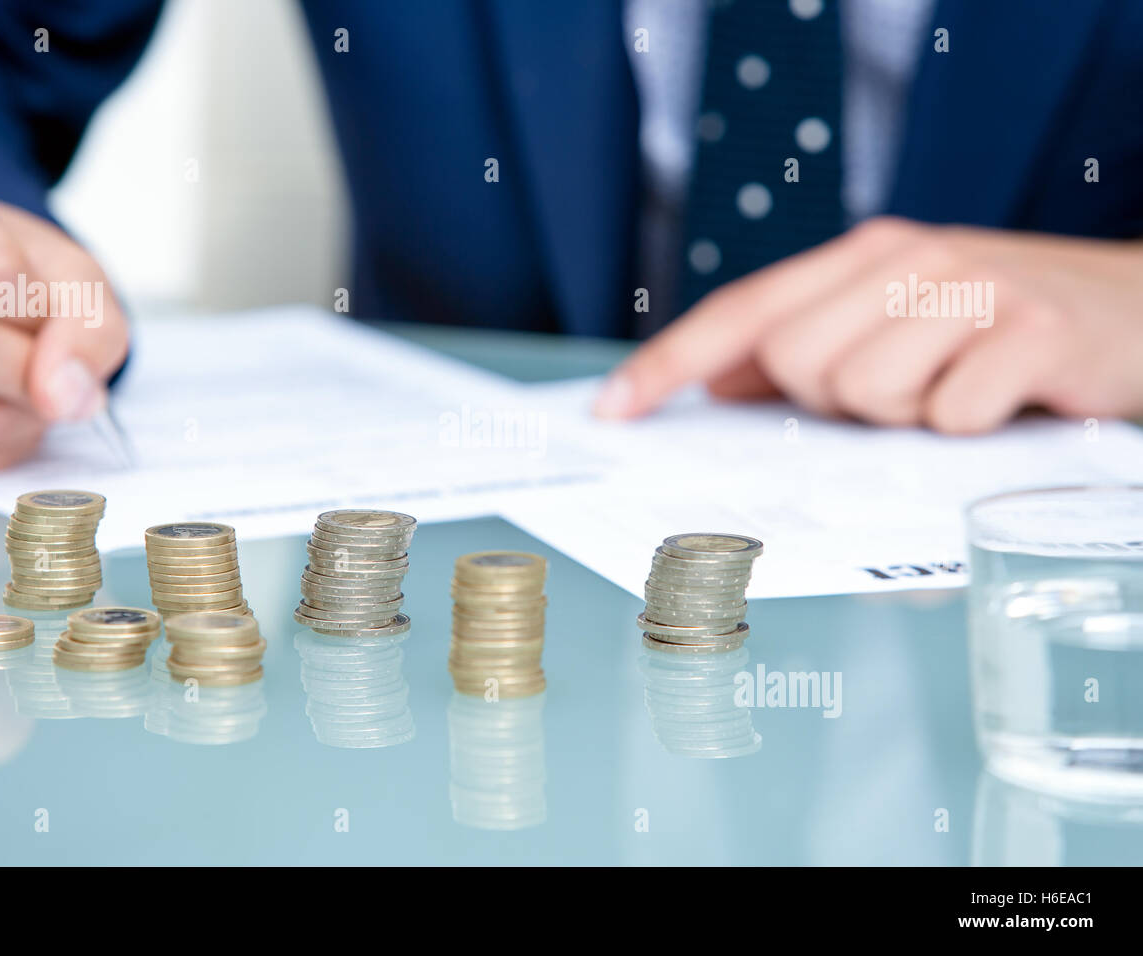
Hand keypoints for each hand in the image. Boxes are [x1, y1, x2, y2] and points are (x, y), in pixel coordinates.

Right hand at [0, 185, 128, 466]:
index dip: (42, 308)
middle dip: (39, 373)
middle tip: (62, 370)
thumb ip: (87, 323)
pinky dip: (9, 442)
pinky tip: (3, 405)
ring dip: (29, 414)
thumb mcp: (74, 277)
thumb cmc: (23, 281)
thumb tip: (65, 392)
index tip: (52, 316)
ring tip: (32, 384)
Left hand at [594, 217, 1142, 432]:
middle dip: (832, 400)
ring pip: (864, 394)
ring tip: (955, 391)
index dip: (670, 361)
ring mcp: (971, 289)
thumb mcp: (899, 323)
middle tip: (902, 391)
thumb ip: (811, 344)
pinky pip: (947, 418)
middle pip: (794, 362)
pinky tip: (1001, 402)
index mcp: (865, 255)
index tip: (613, 410)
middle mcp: (908, 258)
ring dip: (904, 418)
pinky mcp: (1030, 332)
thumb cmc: (997, 329)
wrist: (1139, 310)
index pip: (743, 310)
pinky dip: (968, 431)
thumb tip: (720, 382)